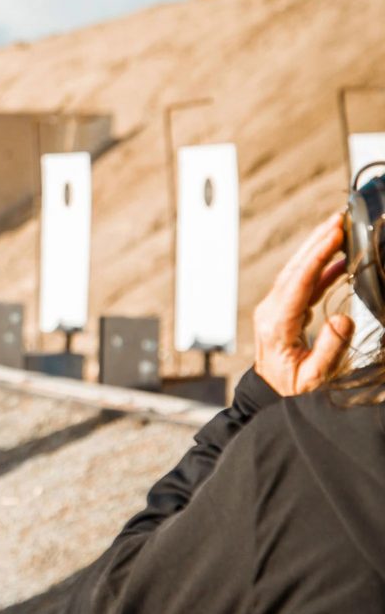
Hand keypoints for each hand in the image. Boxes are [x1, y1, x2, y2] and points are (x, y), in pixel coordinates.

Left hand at [253, 213, 353, 395]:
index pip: (298, 282)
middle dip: (316, 241)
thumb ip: (329, 349)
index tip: (334, 234)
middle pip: (294, 269)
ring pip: (297, 272)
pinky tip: (339, 260)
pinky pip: (303, 284)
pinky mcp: (282, 311)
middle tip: (338, 218)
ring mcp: (274, 310)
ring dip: (317, 249)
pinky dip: (321, 269)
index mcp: (276, 325)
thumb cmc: (292, 390)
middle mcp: (270, 312)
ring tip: (339, 228)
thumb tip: (343, 319)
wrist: (272, 395)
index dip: (318, 256)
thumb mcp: (314, 378)